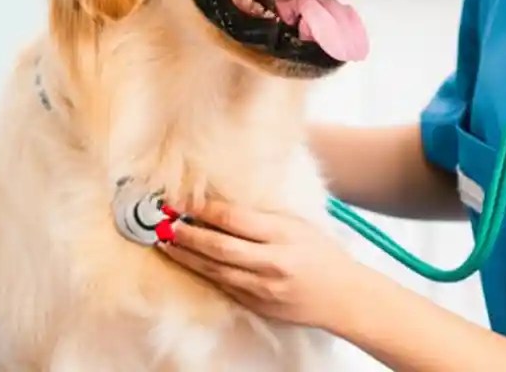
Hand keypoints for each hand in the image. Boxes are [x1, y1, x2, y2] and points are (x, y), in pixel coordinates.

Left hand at [158, 199, 369, 330]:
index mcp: (283, 235)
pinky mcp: (257, 304)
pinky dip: (203, 272)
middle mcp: (271, 262)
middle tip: (163, 223)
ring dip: (186, 255)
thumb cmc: (321, 254)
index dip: (204, 209)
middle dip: (186, 234)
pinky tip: (189, 262)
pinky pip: (223, 286)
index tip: (184, 201)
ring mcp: (262, 287)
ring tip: (165, 242)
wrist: (341, 296)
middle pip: (218, 246)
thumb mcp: (297, 226)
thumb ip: (263, 218)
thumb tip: (222, 208)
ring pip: (214, 269)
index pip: (235, 219)